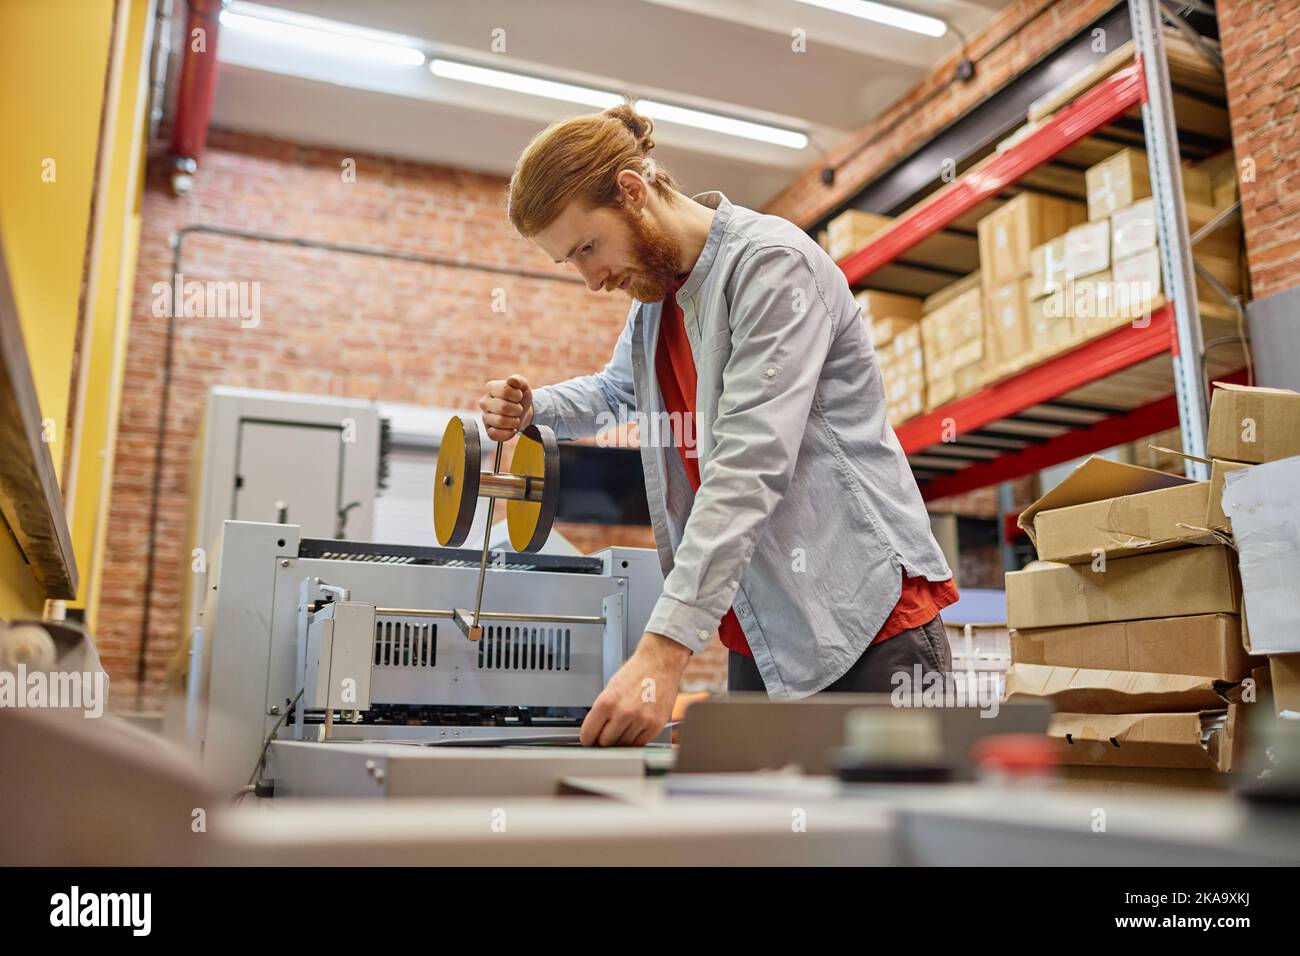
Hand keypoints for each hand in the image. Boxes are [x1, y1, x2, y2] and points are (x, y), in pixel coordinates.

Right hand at [479, 374, 533, 441]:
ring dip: (514, 421)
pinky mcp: (488, 431)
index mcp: (490, 388)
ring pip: (500, 421)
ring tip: (515, 418)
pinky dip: (509, 433)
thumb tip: (511, 380)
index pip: (505, 391)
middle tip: (518, 409)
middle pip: (503, 407)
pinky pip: (496, 434)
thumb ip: (519, 380)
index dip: (517, 395)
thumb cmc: (520, 398)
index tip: (519, 397)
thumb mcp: (523, 386)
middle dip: (517, 409)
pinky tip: (512, 428)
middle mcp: (484, 402)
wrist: (523, 412)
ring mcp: (485, 417)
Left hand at [580, 632, 689, 746]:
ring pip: (623, 745)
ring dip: (621, 740)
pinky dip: (635, 739)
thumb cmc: (636, 672)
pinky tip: (635, 728)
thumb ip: (602, 711)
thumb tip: (596, 731)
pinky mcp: (655, 725)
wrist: (660, 662)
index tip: (589, 741)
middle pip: (605, 742)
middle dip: (604, 739)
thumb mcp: (611, 688)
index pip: (589, 733)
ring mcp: (640, 720)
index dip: (588, 739)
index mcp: (607, 702)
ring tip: (624, 727)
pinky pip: (639, 743)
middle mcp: (623, 712)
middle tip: (608, 733)